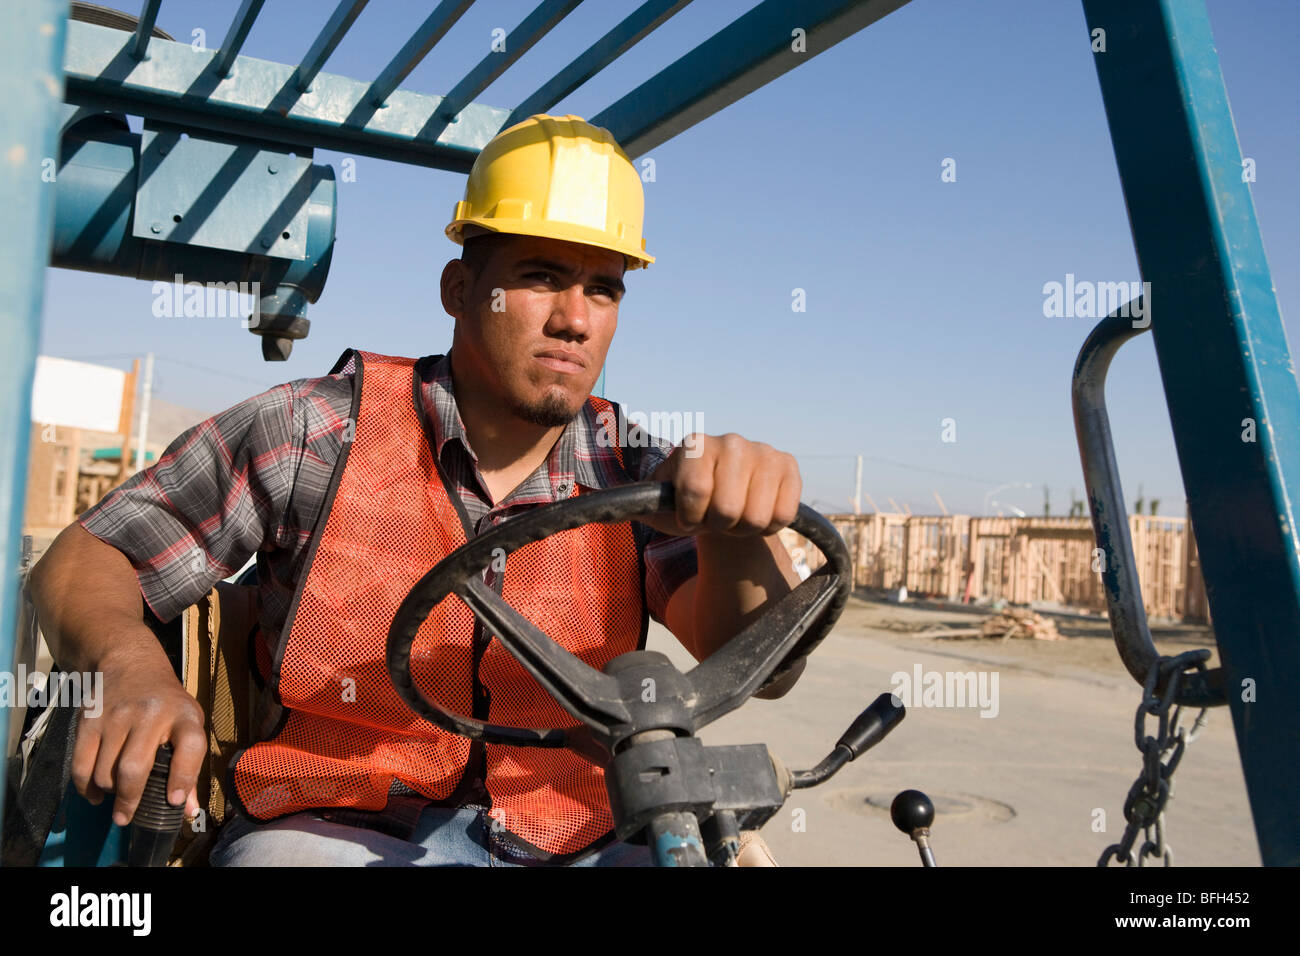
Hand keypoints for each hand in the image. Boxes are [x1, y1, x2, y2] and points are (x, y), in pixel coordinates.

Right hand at [70, 643, 206, 826]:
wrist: (130, 663)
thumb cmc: (166, 702)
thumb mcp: (187, 722)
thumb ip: (189, 765)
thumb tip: (188, 811)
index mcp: (183, 715)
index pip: (190, 747)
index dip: (183, 778)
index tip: (174, 802)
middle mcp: (150, 714)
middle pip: (134, 768)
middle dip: (129, 801)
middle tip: (125, 817)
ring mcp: (116, 716)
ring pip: (104, 772)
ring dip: (108, 791)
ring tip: (115, 794)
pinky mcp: (89, 720)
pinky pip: (81, 765)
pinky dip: (85, 786)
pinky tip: (95, 793)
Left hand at [642, 433, 800, 537]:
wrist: (722, 502)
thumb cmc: (686, 505)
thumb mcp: (657, 505)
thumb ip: (633, 506)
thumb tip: (603, 510)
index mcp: (695, 444)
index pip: (695, 491)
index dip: (690, 516)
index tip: (687, 515)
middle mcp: (731, 441)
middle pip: (727, 509)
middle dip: (718, 526)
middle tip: (714, 519)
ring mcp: (763, 450)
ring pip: (755, 516)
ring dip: (742, 529)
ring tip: (734, 517)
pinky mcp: (788, 465)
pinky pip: (783, 514)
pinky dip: (768, 526)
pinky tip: (757, 511)